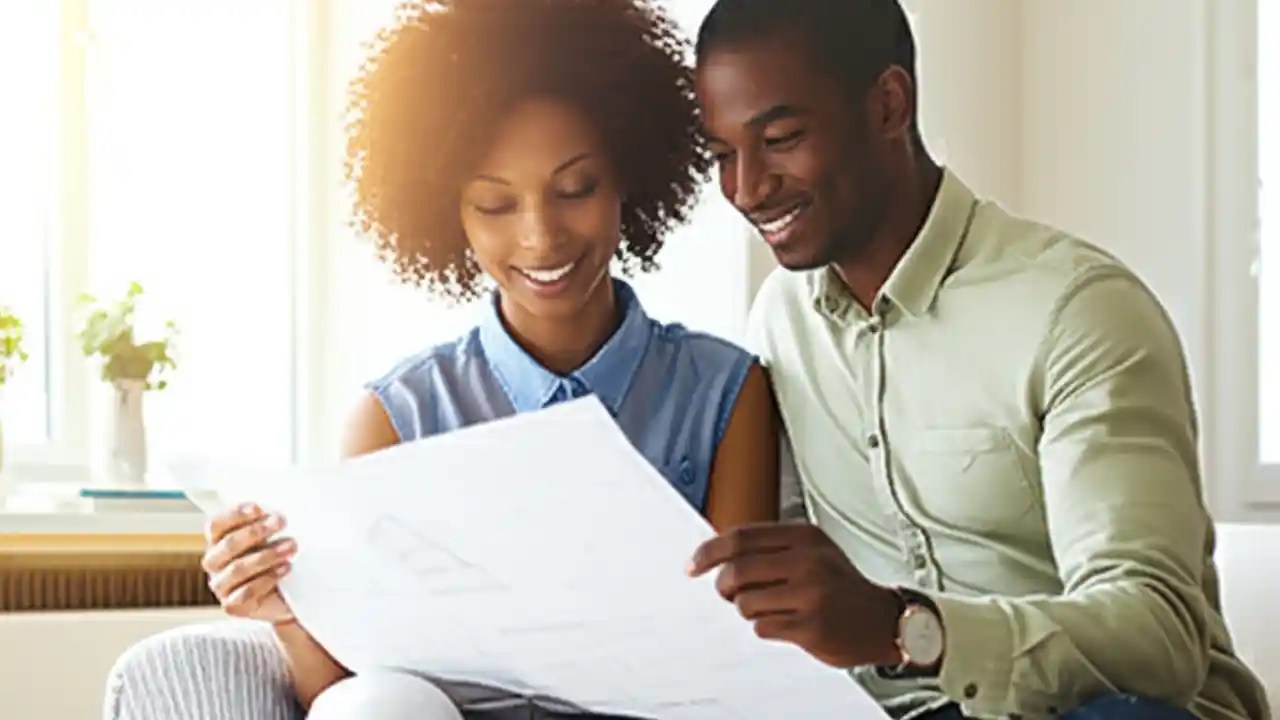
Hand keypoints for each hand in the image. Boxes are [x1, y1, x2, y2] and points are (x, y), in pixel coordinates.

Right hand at [202, 502, 297, 624]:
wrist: (286, 597)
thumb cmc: (276, 559)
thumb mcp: (271, 538)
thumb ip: (266, 524)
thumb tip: (276, 511)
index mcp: (218, 542)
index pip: (215, 525)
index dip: (234, 515)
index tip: (258, 508)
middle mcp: (215, 563)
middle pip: (227, 545)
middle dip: (256, 532)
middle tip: (281, 521)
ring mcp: (221, 586)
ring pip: (237, 568)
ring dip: (266, 555)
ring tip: (291, 546)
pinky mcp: (232, 606)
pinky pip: (246, 592)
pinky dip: (267, 578)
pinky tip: (285, 568)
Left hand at [688, 523, 902, 668]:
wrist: (881, 620)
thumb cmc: (837, 585)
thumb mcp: (811, 551)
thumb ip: (769, 548)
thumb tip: (715, 554)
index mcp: (804, 537)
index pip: (741, 537)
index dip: (709, 552)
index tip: (692, 565)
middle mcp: (808, 561)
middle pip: (737, 571)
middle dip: (722, 586)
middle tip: (726, 593)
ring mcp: (811, 595)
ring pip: (745, 603)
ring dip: (747, 609)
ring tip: (769, 608)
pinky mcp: (811, 627)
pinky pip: (762, 627)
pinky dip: (764, 627)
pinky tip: (785, 623)